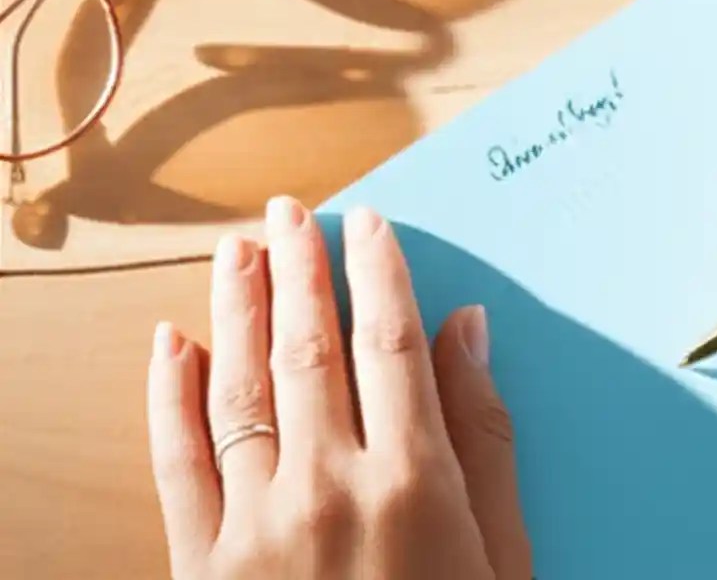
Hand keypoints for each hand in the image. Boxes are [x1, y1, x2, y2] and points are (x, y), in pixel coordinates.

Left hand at [146, 198, 529, 578]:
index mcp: (412, 482)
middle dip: (299, 271)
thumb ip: (486, 441)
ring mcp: (258, 527)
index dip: (378, 274)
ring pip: (240, 390)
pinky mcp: (204, 566)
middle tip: (288, 215)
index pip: (388, 344)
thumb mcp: (502, 554)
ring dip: (237, 310)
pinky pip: (179, 463)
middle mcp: (329, 490)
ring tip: (238, 252)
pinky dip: (170, 397)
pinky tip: (173, 343)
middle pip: (310, 350)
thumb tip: (469, 333)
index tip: (368, 226)